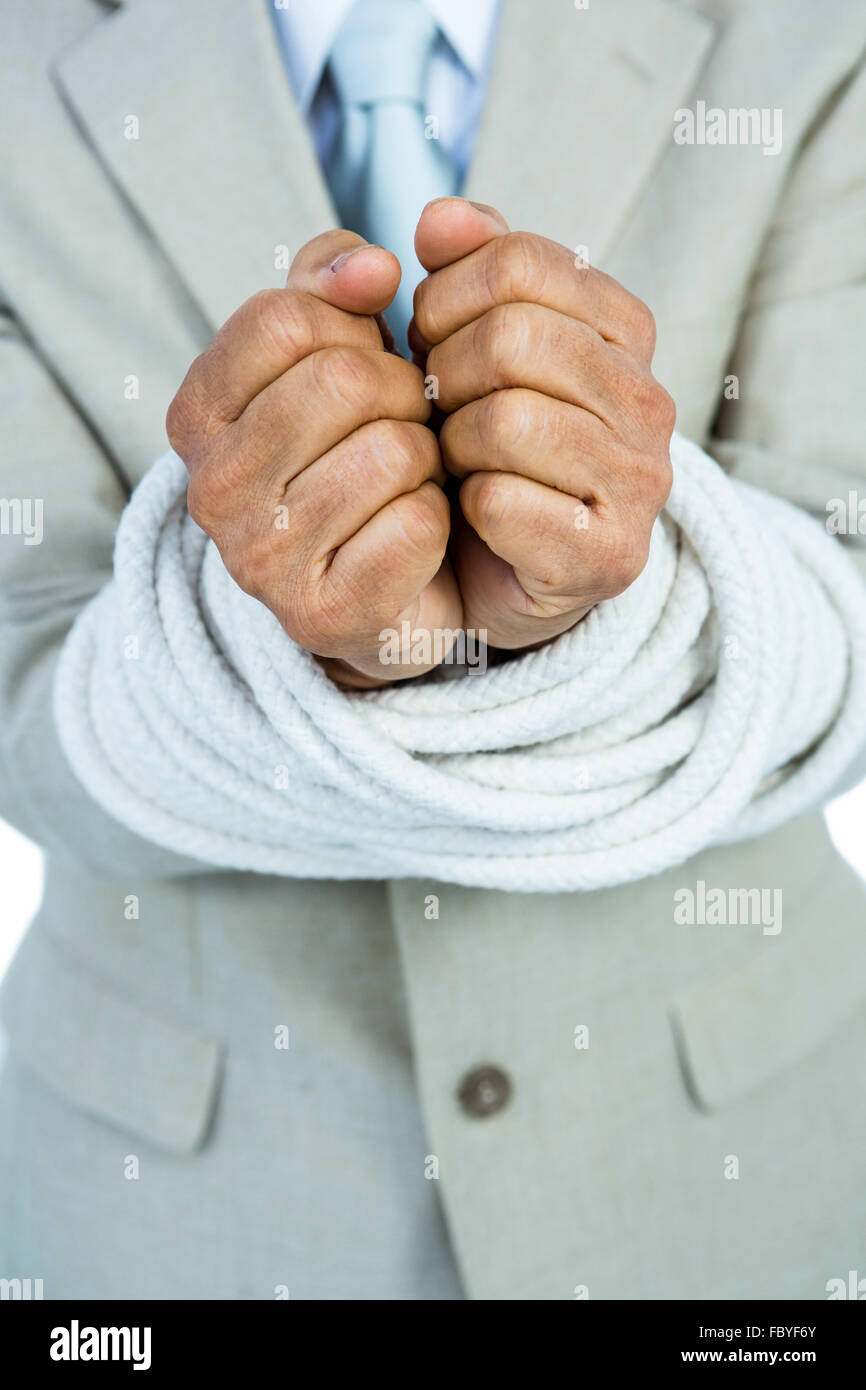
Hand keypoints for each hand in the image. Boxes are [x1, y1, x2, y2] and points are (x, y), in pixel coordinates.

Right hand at [166, 230, 461, 686]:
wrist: (383, 585)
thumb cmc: (357, 451)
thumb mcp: (333, 349)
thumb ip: (333, 284)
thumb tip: (371, 264)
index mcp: (196, 414)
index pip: (285, 318)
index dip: (354, 328)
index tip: (367, 361)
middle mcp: (210, 491)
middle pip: (341, 381)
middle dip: (401, 393)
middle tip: (405, 426)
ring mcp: (259, 561)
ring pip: (391, 452)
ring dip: (426, 458)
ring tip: (408, 481)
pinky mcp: (322, 615)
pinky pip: (416, 525)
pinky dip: (437, 520)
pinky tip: (416, 533)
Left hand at [412, 198, 674, 650]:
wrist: (501, 567)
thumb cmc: (483, 443)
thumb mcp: (470, 340)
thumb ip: (463, 267)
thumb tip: (440, 218)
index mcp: (626, 328)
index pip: (517, 263)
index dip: (444, 296)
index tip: (429, 337)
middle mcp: (651, 401)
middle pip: (510, 340)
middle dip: (443, 373)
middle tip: (435, 407)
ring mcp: (641, 483)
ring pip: (504, 423)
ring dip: (452, 444)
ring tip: (455, 460)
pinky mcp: (610, 555)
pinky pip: (500, 502)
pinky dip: (464, 507)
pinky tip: (473, 514)